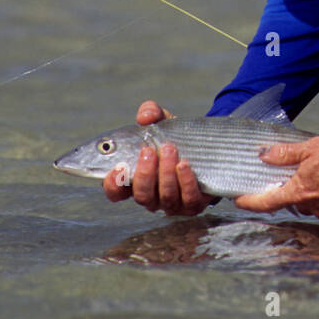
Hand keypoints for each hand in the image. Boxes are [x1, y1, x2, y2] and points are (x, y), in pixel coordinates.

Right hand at [101, 100, 220, 215]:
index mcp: (136, 180)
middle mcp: (152, 196)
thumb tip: (145, 117)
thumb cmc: (175, 138)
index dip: (112, 184)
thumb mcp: (162, 122)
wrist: (206, 148)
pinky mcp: (193, 204)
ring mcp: (173, 203)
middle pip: (142, 195)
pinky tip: (184, 165)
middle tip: (149, 150)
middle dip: (144, 173)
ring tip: (170, 149)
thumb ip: (150, 113)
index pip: (116, 191)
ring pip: (165, 197)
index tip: (118, 168)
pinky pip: (188, 200)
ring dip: (165, 173)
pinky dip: (186, 182)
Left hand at [234, 134, 318, 223]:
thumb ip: (285, 153)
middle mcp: (313, 208)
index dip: (249, 202)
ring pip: (315, 206)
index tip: (238, 200)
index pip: (266, 203)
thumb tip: (263, 155)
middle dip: (293, 190)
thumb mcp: (311, 147)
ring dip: (315, 194)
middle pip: (293, 202)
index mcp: (300, 192)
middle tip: (298, 173)